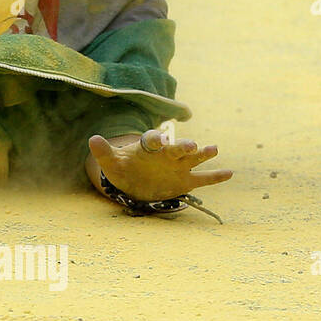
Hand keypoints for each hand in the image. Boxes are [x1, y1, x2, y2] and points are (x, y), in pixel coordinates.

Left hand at [88, 129, 232, 201]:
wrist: (134, 182)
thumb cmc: (123, 168)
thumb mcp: (111, 162)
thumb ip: (104, 152)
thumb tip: (92, 139)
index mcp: (148, 147)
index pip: (152, 140)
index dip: (156, 139)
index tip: (159, 139)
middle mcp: (166, 154)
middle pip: (176, 147)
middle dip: (183, 146)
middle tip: (192, 144)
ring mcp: (178, 166)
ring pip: (193, 159)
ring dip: (203, 155)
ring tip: (213, 149)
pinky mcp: (186, 180)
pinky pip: (203, 178)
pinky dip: (215, 177)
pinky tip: (229, 173)